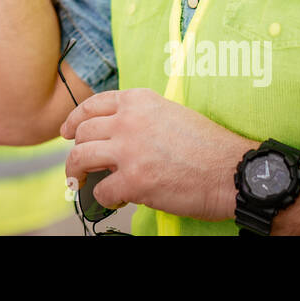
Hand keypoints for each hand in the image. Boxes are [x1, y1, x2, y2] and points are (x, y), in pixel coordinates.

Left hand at [60, 87, 255, 221]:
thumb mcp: (171, 113)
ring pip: (80, 158)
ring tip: (81, 183)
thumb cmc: (208, 146)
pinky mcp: (134, 180)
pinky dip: (105, 198)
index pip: (92, 105)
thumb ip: (140, 117)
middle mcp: (128, 120)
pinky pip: (102, 191)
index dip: (74, 120)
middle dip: (74, 151)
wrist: (232, 171)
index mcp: (138, 101)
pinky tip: (117, 199)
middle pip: (82, 133)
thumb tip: (115, 133)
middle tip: (77, 166)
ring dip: (76, 174)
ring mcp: (129, 150)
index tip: (66, 132)